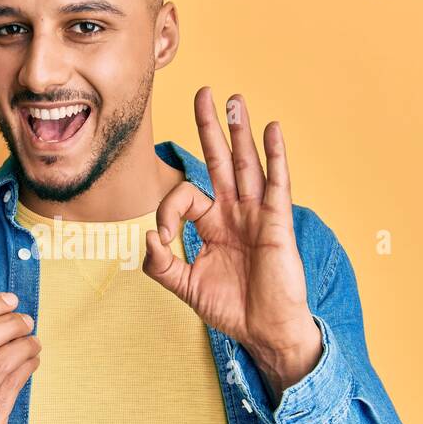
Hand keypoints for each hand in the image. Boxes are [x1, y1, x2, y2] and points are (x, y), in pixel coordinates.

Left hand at [142, 87, 321, 402]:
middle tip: (204, 92)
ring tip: (235, 99)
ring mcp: (256, 214)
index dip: (167, 210)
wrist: (264, 331)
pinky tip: (272, 130)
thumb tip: (146, 238)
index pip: (185, 195)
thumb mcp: (185, 286)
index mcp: (211, 223)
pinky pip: (276, 184)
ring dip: (240, 132)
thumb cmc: (230, 309)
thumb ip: (161, 264)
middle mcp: (233, 212)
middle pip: (220, 160)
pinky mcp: (276, 223)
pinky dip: (276, 156)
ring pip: (247, 164)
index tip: (163, 237)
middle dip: (210, 127)